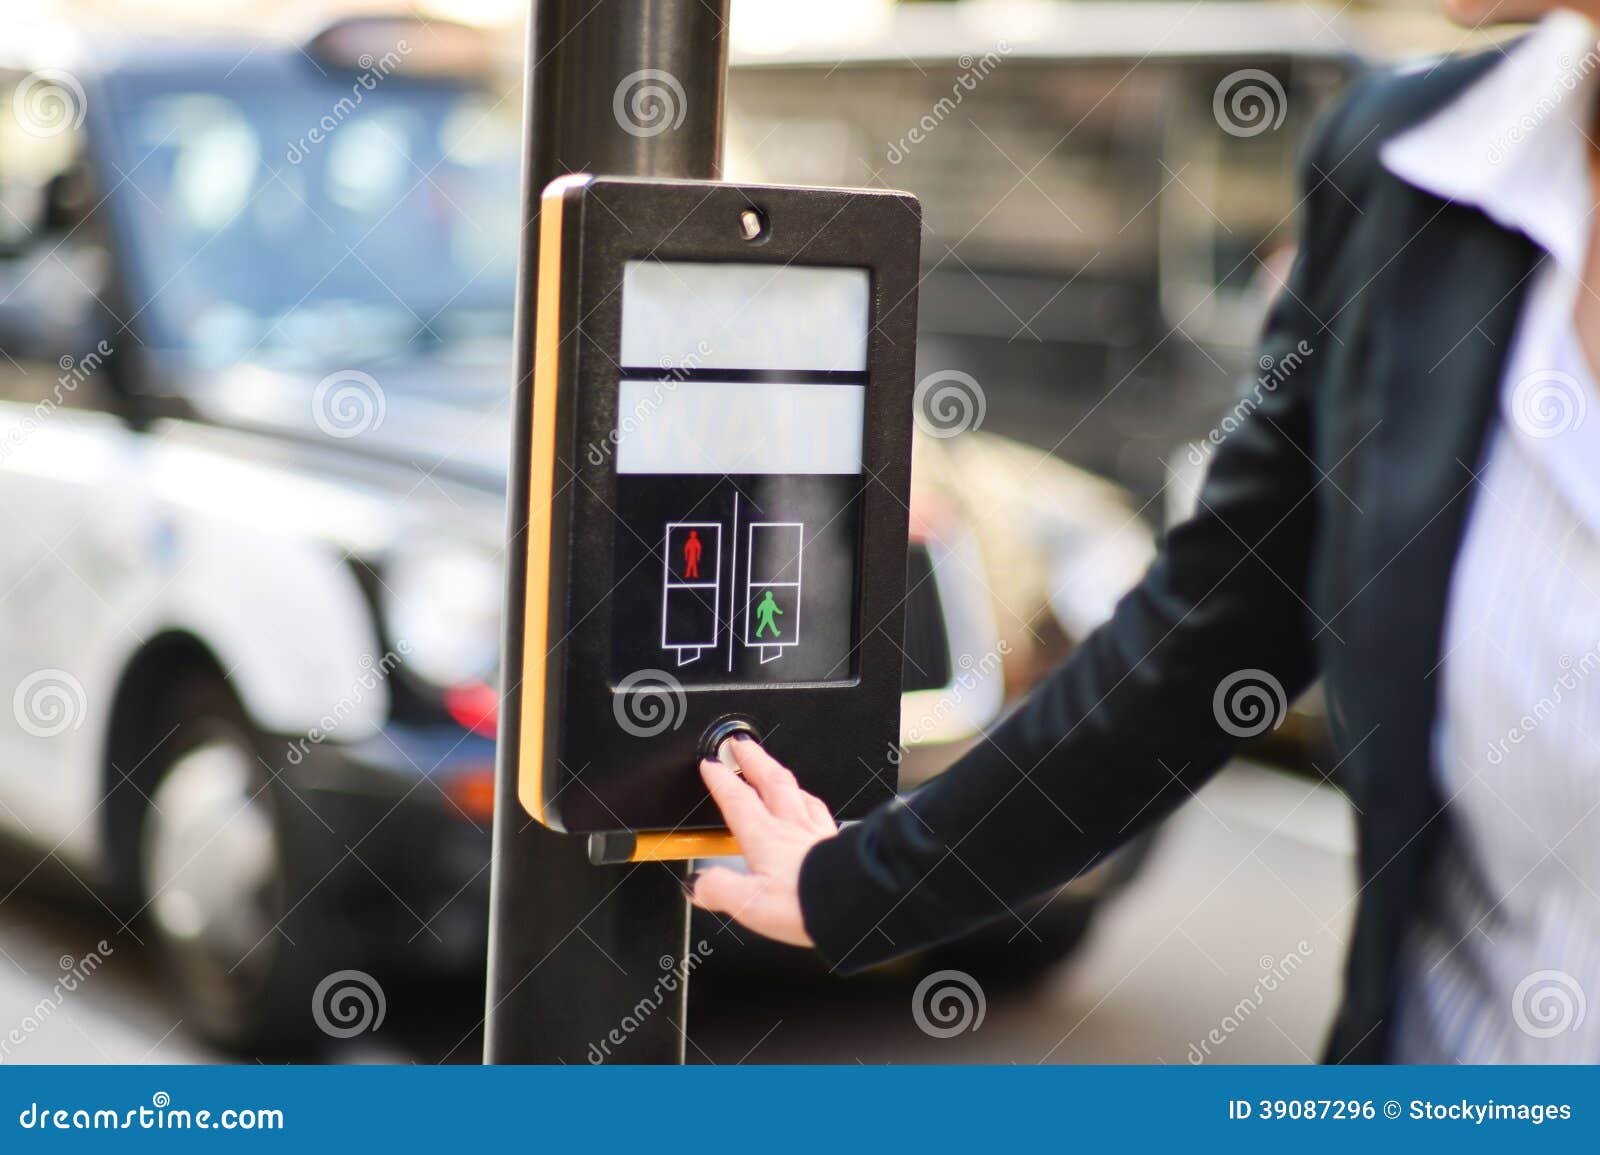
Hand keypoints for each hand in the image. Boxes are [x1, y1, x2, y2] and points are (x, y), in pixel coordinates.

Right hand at [686, 738, 837, 947]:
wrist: (854, 903)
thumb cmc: (807, 903)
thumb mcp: (748, 904)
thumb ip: (718, 889)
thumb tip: (696, 884)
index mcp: (765, 837)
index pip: (737, 799)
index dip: (721, 779)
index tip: (710, 763)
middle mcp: (791, 827)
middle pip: (770, 781)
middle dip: (752, 759)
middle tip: (740, 743)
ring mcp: (816, 831)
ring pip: (796, 791)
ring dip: (780, 774)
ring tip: (772, 768)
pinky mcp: (835, 842)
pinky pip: (819, 810)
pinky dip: (808, 800)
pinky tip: (810, 805)